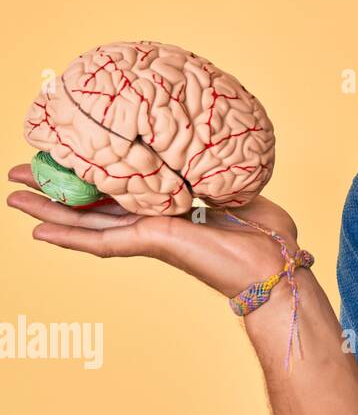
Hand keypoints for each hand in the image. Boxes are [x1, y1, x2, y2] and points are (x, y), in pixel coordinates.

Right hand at [6, 162, 300, 299]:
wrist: (275, 262)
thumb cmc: (267, 234)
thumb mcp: (240, 191)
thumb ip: (217, 174)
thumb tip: (212, 151)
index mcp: (172, 205)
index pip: (123, 188)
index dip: (92, 173)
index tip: (67, 153)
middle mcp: (155, 219)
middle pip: (94, 203)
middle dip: (56, 188)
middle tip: (18, 172)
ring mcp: (151, 233)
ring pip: (87, 222)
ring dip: (49, 210)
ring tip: (12, 196)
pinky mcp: (153, 242)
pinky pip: (103, 242)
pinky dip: (70, 237)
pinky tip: (39, 231)